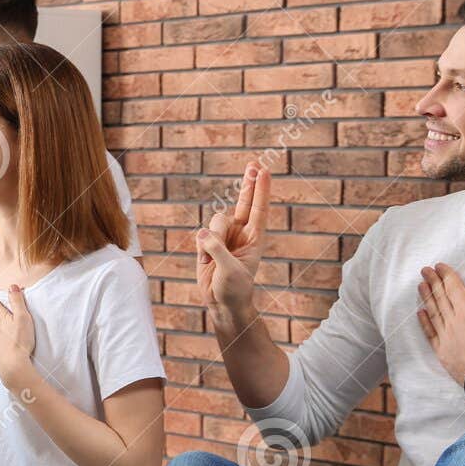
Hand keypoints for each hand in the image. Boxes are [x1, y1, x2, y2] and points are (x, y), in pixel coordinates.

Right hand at [196, 164, 270, 318]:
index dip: (261, 189)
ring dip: (213, 237)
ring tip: (212, 259)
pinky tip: (205, 263)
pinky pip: (201, 234)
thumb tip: (203, 233)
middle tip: (254, 163)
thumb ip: (218, 249)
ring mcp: (224, 236)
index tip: (263, 171)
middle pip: (243, 201)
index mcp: (255, 238)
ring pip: (215, 220)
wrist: (222, 302)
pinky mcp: (208, 243)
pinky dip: (201, 249)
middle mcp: (240, 233)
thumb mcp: (231, 270)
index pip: (259, 209)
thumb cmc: (235, 288)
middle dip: (248, 183)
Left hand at [417, 263, 464, 384]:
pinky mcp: (442, 352)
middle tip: (424, 270)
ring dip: (426, 298)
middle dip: (433, 282)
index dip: (446, 275)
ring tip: (420, 285)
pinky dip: (425, 322)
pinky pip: (430, 333)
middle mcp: (453, 323)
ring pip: (433, 313)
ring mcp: (445, 338)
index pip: (454, 289)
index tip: (439, 265)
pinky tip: (420, 313)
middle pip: (440, 298)